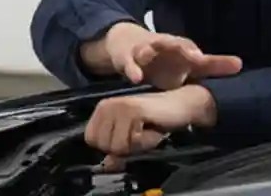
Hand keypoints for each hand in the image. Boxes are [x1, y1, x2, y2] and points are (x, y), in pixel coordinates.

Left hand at [84, 86, 217, 170]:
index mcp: (102, 109)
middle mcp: (107, 105)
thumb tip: (106, 166)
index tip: (127, 137)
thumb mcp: (131, 138)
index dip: (110, 146)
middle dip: (124, 148)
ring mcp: (120, 106)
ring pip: (118, 146)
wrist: (179, 105)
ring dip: (137, 145)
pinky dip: (146, 141)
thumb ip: (117, 151)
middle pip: (105, 146)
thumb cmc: (155, 121)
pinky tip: (152, 128)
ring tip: (146, 130)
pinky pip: (134, 142)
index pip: (91, 140)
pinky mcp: (134, 111)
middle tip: (139, 133)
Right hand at [102, 23, 242, 89]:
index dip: (215, 61)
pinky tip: (136, 78)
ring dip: (151, 50)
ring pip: (148, 47)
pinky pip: (129, 63)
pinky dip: (132, 68)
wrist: (126, 43)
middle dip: (185, 49)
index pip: (201, 53)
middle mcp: (165, 46)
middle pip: (176, 44)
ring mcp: (144, 49)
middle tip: (197, 57)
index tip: (233, 66)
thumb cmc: (163, 59)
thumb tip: (240, 66)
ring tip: (152, 55)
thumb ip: (211, 66)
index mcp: (182, 50)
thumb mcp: (187, 64)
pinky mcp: (127, 56)